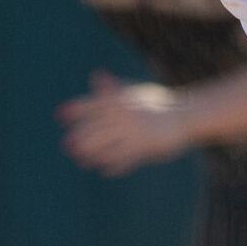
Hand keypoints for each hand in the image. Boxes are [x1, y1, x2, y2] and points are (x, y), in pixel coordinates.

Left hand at [55, 70, 192, 176]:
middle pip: (97, 127)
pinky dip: (114, 165)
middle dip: (80, 137)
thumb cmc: (158, 102)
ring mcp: (135, 131)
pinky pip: (125, 159)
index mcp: (122, 99)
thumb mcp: (135, 91)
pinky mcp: (146, 146)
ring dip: (92, 153)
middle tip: (67, 146)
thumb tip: (94, 75)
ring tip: (82, 160)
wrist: (186, 114)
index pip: (94, 103)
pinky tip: (105, 170)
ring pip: (108, 145)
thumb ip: (113, 88)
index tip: (60, 116)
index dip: (76, 109)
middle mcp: (126, 114)